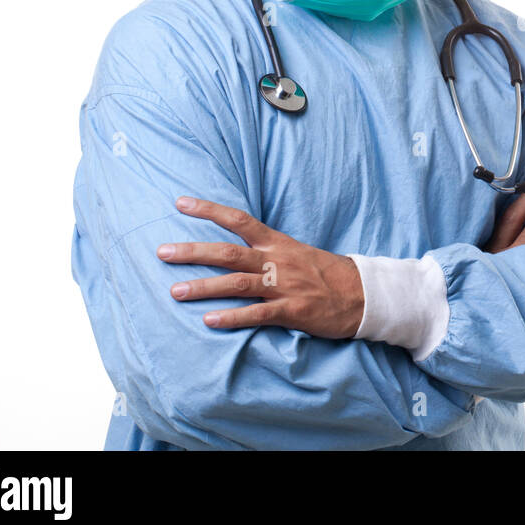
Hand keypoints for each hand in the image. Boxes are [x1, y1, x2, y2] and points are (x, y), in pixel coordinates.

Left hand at [158, 196, 363, 337]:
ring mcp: (283, 286)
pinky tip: (209, 321)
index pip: (238, 220)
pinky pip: (256, 314)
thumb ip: (268, 250)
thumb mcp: (297, 252)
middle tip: (162, 252)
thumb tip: (236, 251)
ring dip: (203, 287)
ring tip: (175, 291)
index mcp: (277, 243)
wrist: (363, 294)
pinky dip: (231, 318)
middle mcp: (276, 261)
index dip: (209, 210)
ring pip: (236, 283)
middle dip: (193, 252)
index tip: (180, 203)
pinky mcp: (291, 311)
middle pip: (228, 252)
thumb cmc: (327, 273)